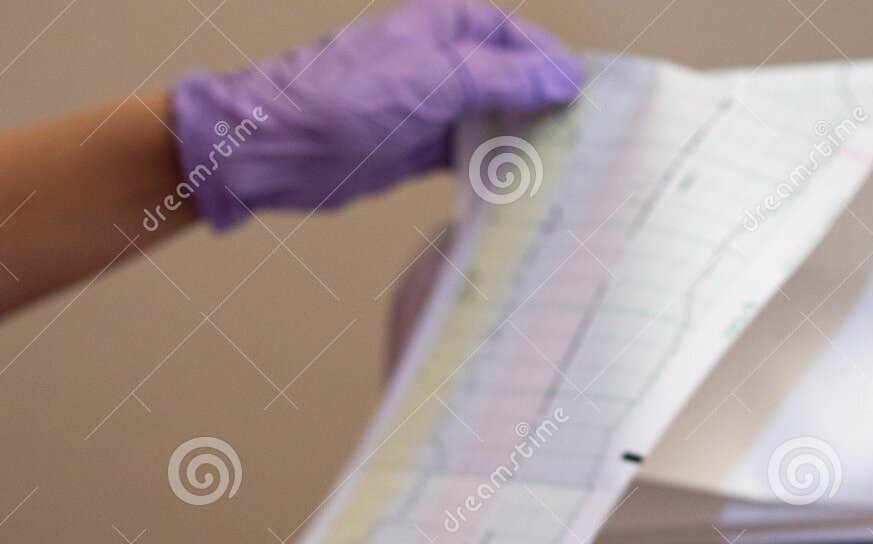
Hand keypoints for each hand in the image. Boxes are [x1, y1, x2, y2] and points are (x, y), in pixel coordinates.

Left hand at [171, 0, 580, 229]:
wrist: (282, 146)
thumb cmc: (345, 98)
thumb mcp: (438, 79)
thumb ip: (506, 78)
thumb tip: (564, 77)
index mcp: (445, 25)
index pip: (518, 39)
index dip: (554, 65)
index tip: (590, 97)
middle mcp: (440, 62)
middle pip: (510, 81)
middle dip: (544, 109)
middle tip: (585, 140)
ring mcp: (428, 106)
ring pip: (492, 122)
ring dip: (519, 145)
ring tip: (560, 169)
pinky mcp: (416, 149)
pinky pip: (469, 157)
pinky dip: (491, 171)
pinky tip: (517, 189)